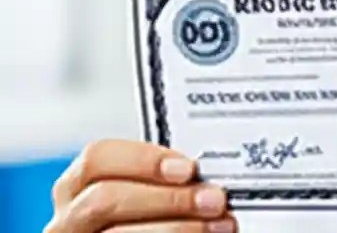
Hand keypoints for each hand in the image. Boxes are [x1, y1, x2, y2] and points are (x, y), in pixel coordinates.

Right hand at [46, 140, 235, 232]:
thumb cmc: (156, 215)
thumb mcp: (151, 191)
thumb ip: (166, 180)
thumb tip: (206, 173)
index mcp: (78, 188)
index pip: (97, 158)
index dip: (143, 159)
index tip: (187, 168)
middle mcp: (69, 220)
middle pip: (105, 199)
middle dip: (167, 198)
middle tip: (214, 200)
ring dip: (178, 228)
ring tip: (220, 226)